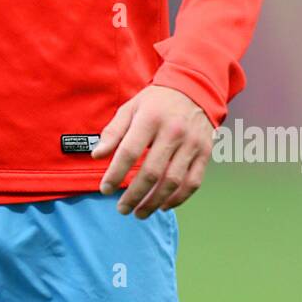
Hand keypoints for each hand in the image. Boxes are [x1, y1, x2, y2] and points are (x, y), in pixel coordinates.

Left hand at [91, 85, 212, 218]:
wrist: (194, 89)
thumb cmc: (157, 101)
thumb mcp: (131, 108)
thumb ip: (113, 132)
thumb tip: (97, 155)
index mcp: (150, 118)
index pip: (129, 152)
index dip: (115, 173)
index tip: (105, 189)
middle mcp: (173, 132)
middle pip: (152, 172)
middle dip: (134, 195)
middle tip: (122, 209)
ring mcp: (192, 144)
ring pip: (172, 182)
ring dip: (154, 202)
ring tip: (139, 213)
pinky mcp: (205, 153)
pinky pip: (192, 182)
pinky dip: (178, 199)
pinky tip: (163, 206)